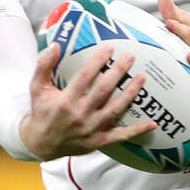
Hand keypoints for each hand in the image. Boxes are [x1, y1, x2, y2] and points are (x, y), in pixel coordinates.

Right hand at [19, 41, 158, 161]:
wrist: (41, 144)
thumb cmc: (41, 112)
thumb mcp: (37, 88)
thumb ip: (44, 65)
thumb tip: (55, 45)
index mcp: (66, 100)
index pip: (85, 77)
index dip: (98, 61)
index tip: (110, 48)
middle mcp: (80, 115)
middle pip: (103, 90)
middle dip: (118, 72)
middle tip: (131, 57)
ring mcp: (91, 129)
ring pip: (115, 109)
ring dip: (130, 94)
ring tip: (142, 78)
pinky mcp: (99, 141)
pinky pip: (121, 136)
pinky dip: (137, 131)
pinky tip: (153, 123)